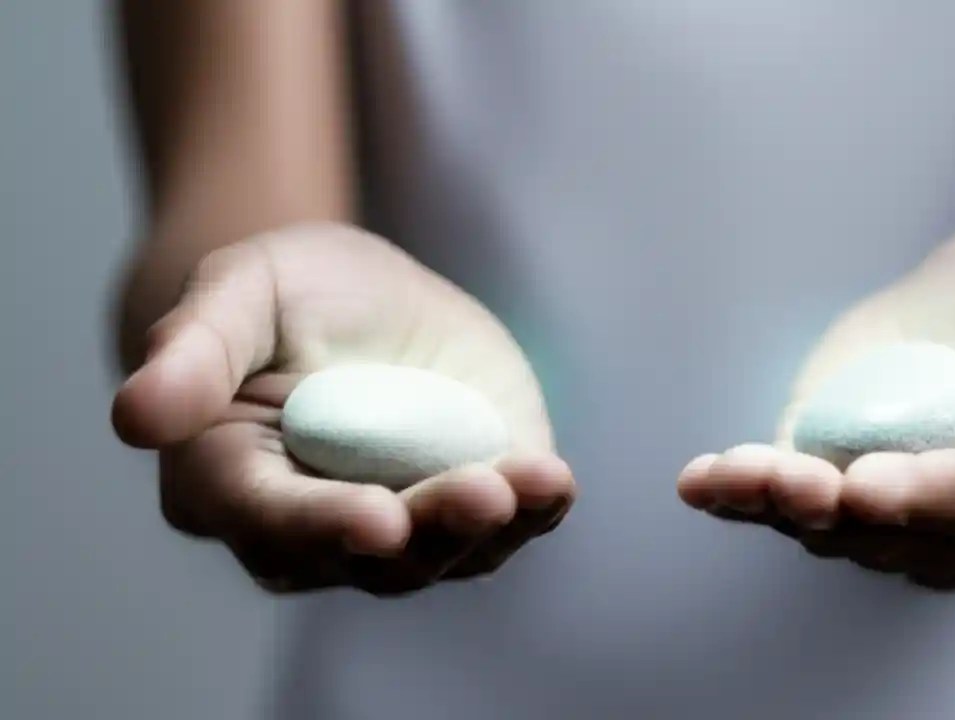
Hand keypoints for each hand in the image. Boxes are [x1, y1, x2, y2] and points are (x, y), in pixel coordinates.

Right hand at [113, 223, 574, 595]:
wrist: (353, 297)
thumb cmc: (281, 293)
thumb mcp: (237, 291)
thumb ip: (193, 350)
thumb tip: (135, 417)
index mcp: (230, 481)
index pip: (272, 519)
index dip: (323, 525)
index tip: (376, 520)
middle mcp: (310, 526)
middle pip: (367, 555)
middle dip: (429, 530)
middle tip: (482, 495)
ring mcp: (393, 520)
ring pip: (438, 553)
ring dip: (489, 527)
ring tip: (534, 483)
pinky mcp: (461, 498)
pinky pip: (499, 525)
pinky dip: (531, 510)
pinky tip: (555, 483)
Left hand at [678, 218, 954, 595]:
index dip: (939, 495)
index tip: (871, 485)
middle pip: (926, 539)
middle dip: (844, 515)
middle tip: (772, 481)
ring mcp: (939, 531)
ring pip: (861, 539)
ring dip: (786, 512)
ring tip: (723, 479)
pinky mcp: (874, 511)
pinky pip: (816, 519)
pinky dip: (754, 502)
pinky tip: (703, 483)